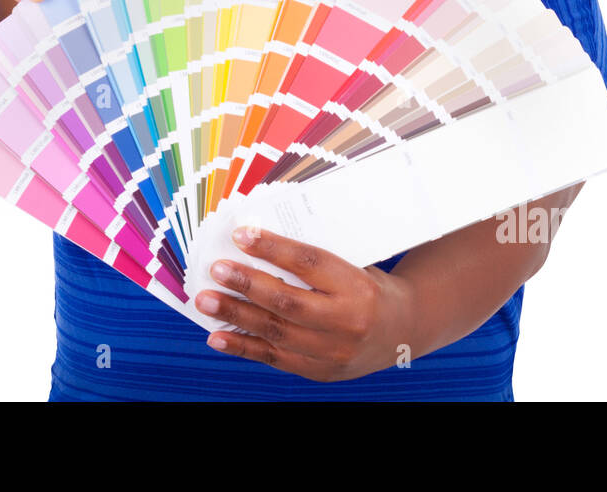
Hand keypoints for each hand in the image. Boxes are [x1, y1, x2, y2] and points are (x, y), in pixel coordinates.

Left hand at [197, 226, 416, 382]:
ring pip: (276, 332)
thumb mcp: (352, 265)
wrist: (401, 330)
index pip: (309, 263)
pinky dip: (242, 346)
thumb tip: (255, 243)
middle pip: (288, 301)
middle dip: (247, 284)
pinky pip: (274, 358)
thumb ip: (312, 261)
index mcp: (356, 286)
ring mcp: (332, 351)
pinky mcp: (319, 372)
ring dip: (235, 314)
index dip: (273, 248)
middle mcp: (346, 321)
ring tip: (205, 299)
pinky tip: (217, 336)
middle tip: (216, 268)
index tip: (241, 234)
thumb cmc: (367, 287)